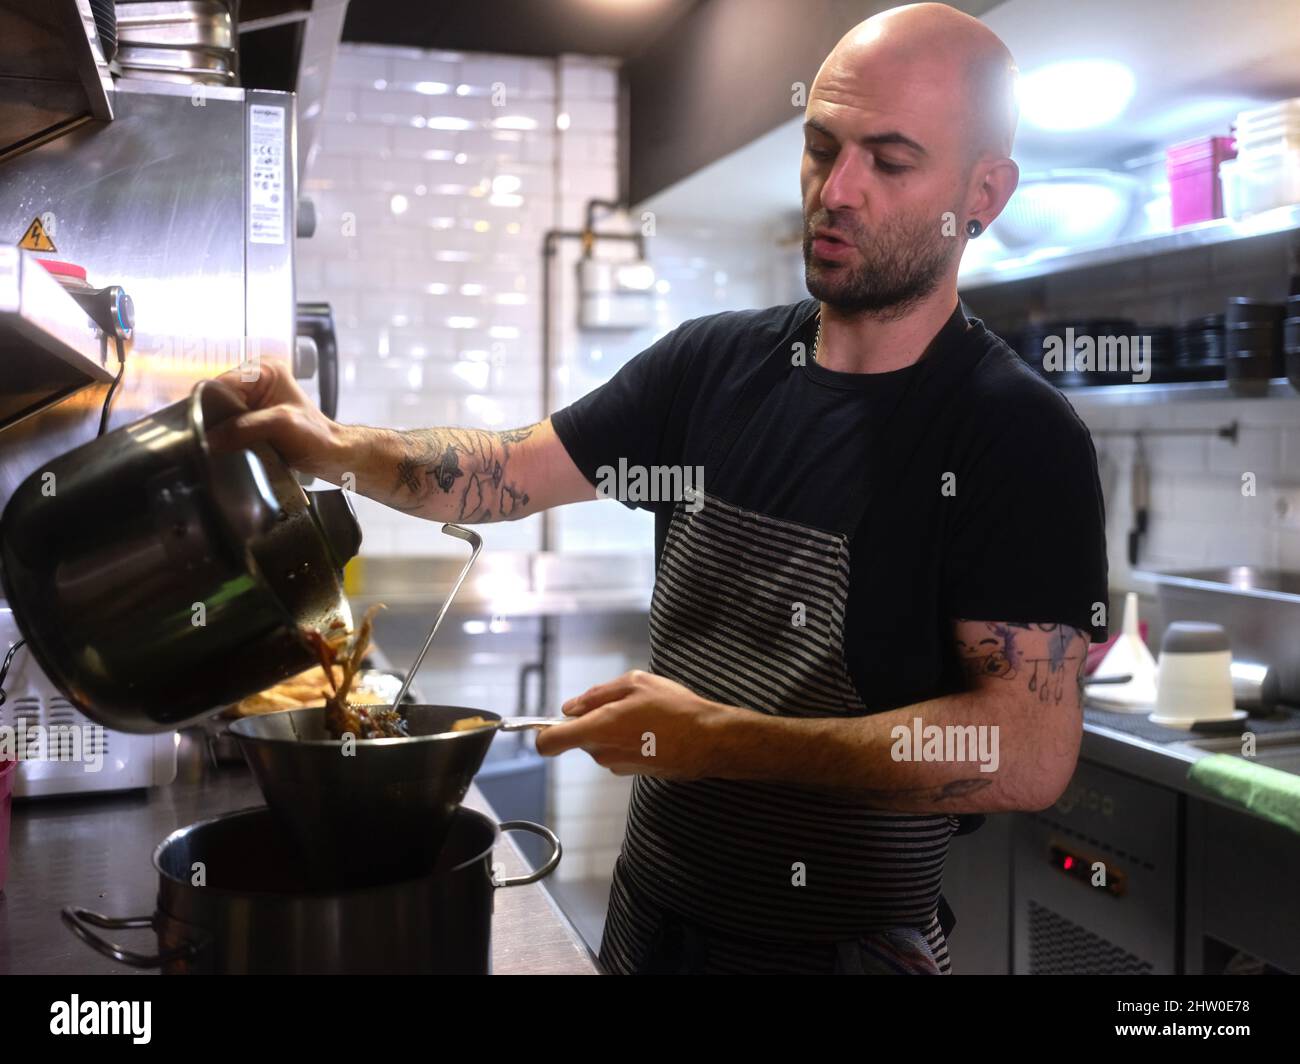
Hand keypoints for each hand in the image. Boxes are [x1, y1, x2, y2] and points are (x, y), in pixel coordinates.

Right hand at [207, 360, 344, 479]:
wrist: (329, 454)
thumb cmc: (315, 435)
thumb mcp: (280, 425)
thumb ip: (244, 428)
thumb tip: (211, 438)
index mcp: (263, 370)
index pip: (221, 383)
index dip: (209, 405)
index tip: (203, 426)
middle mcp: (253, 380)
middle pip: (216, 399)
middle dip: (214, 419)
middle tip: (211, 439)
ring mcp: (250, 399)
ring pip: (219, 414)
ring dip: (219, 430)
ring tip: (221, 444)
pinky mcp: (249, 417)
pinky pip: (227, 426)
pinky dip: (225, 437)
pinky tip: (228, 446)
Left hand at [534, 670, 730, 779]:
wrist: (708, 741)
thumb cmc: (674, 709)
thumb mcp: (635, 683)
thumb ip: (596, 694)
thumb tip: (571, 707)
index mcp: (597, 729)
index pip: (549, 743)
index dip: (543, 732)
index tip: (549, 723)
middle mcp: (602, 752)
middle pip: (580, 737)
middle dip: (592, 720)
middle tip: (623, 704)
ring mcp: (617, 765)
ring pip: (600, 743)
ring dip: (613, 729)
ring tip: (644, 716)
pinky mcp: (632, 771)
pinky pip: (618, 751)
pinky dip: (628, 740)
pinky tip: (652, 730)